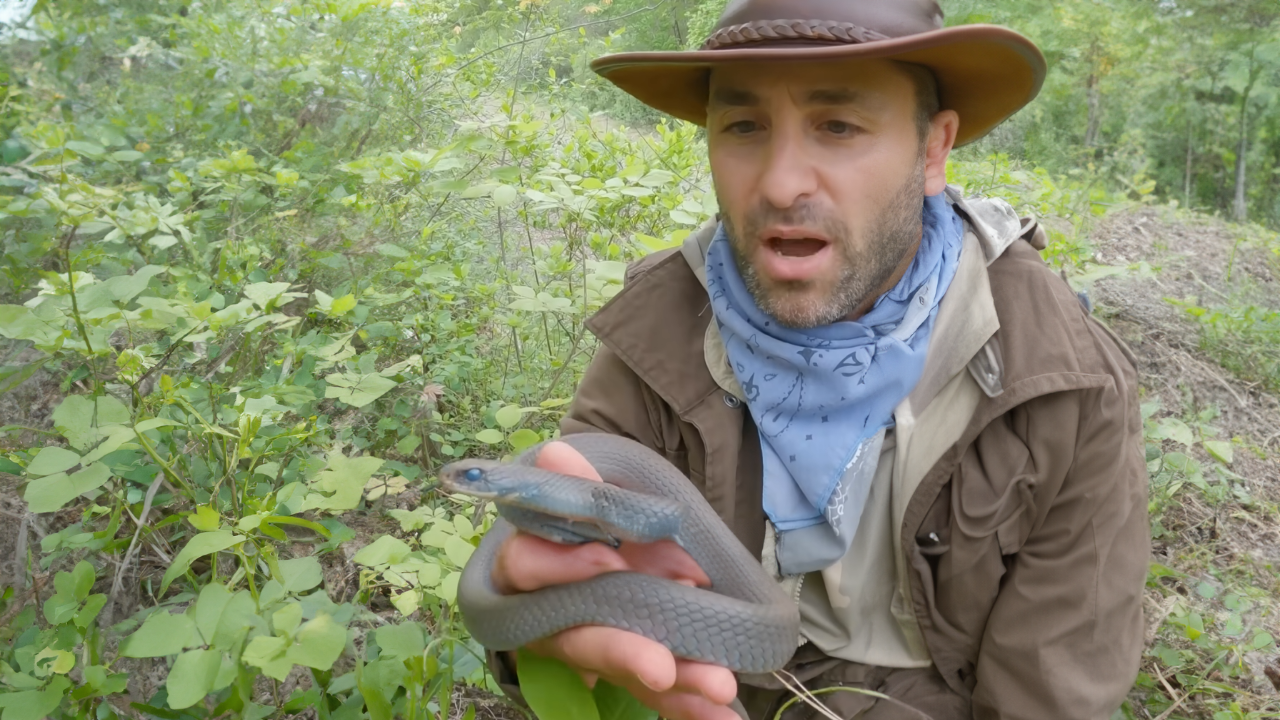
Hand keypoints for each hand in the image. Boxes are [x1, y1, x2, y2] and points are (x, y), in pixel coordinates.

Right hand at [492, 440, 741, 719]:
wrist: (618, 539)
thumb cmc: (596, 519)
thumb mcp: (595, 499)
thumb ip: (583, 488)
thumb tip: (555, 454)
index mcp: (529, 566)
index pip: (525, 566)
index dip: (562, 565)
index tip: (608, 558)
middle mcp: (550, 617)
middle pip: (576, 638)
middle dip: (623, 651)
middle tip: (662, 667)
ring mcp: (590, 650)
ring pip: (622, 670)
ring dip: (671, 686)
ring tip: (718, 688)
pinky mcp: (626, 672)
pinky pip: (655, 696)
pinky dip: (690, 706)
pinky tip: (722, 716)